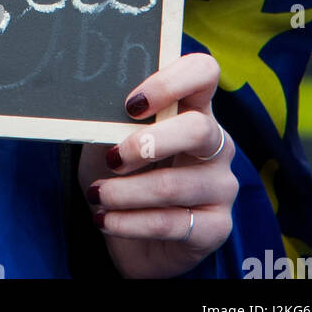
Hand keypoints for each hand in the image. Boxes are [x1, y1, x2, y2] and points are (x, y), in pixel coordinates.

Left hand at [77, 53, 238, 278]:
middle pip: (198, 129)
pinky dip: (128, 222)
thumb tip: (90, 104)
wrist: (133, 239)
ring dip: (123, 192)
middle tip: (112, 158)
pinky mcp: (217, 227)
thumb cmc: (122, 175)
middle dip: (146, 144)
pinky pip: (169, 223)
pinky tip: (105, 219)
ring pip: (172, 186)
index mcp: (194, 109)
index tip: (131, 105)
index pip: (204, 73)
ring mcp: (221, 186)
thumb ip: (110, 118)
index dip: (170, 83)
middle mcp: (216, 144)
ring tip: (97, 194)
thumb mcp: (109, 140)